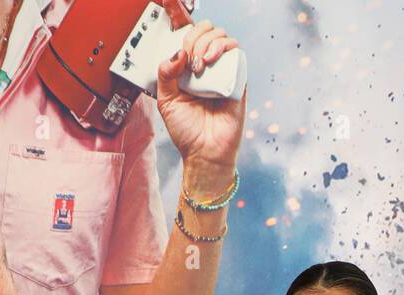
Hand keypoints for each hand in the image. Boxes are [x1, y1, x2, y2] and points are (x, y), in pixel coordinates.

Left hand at [156, 17, 246, 170]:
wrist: (205, 153)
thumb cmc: (187, 132)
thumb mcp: (166, 101)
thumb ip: (165, 74)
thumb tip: (179, 52)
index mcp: (192, 71)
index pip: (193, 38)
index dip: (187, 36)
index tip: (181, 55)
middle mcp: (209, 70)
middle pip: (209, 33)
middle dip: (197, 38)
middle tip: (191, 61)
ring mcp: (225, 74)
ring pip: (224, 39)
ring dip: (210, 42)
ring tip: (201, 63)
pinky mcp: (238, 82)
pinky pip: (238, 55)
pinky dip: (225, 49)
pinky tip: (211, 61)